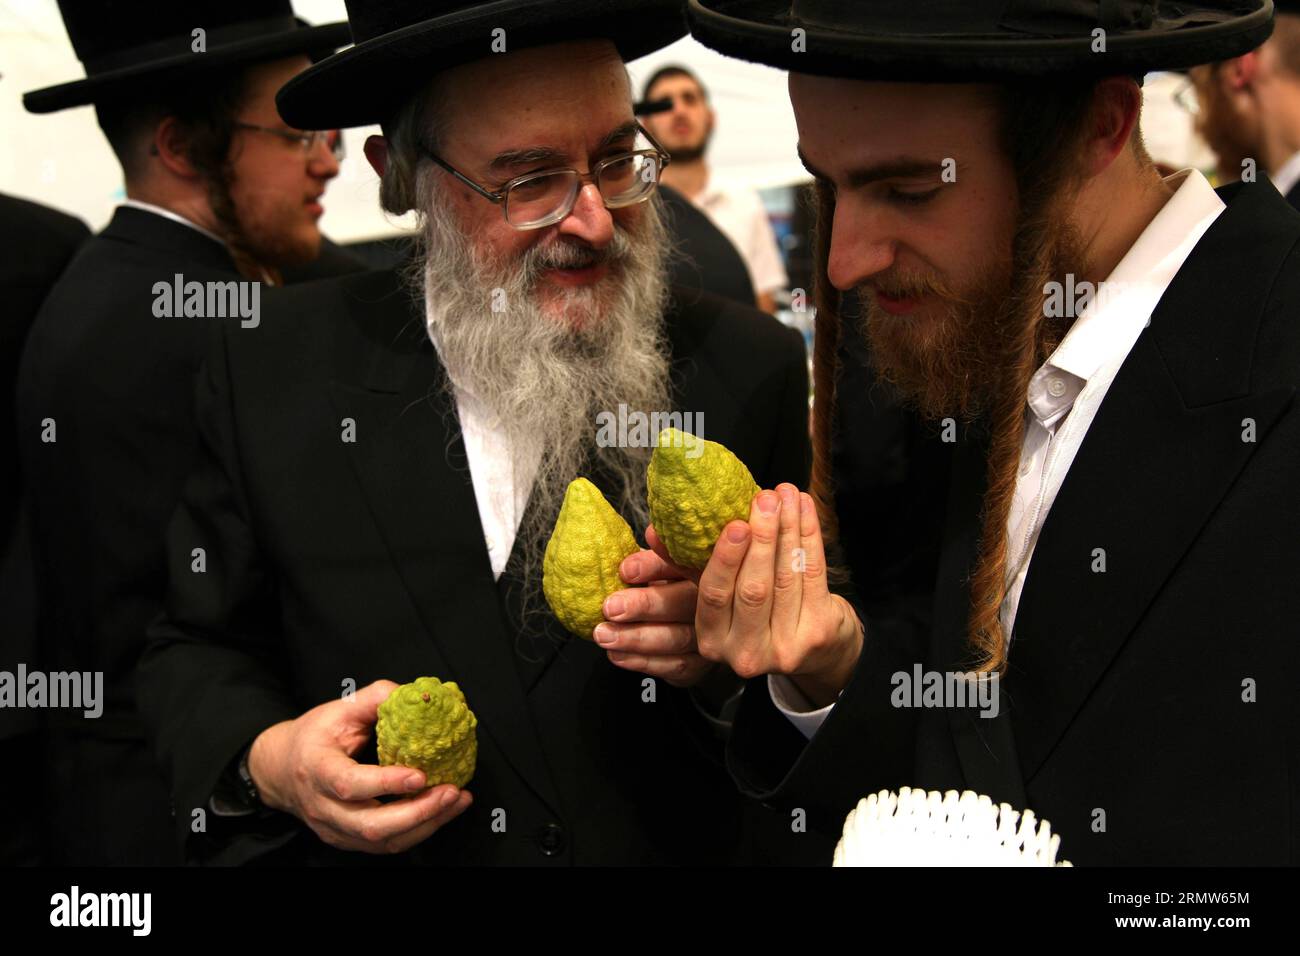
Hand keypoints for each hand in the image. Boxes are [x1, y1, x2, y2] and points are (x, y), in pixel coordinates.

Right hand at [248, 680, 472, 853]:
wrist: (283, 769)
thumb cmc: (315, 735)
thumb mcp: (341, 708)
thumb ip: (378, 698)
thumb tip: (418, 695)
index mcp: (317, 768)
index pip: (349, 784)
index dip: (386, 783)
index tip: (421, 774)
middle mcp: (322, 806)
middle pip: (370, 826)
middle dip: (417, 813)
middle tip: (451, 792)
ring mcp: (334, 829)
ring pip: (382, 842)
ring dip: (426, 824)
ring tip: (457, 801)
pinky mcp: (347, 840)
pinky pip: (386, 845)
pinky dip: (419, 830)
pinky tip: (442, 811)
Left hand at [594, 526, 714, 687]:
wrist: (696, 627)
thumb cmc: (671, 589)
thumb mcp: (662, 570)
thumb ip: (648, 563)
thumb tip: (624, 564)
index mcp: (703, 570)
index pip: (682, 565)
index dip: (653, 567)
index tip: (625, 570)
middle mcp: (712, 603)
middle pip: (683, 603)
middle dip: (644, 605)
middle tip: (611, 607)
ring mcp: (710, 637)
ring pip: (676, 638)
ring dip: (636, 638)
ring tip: (605, 634)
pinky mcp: (701, 665)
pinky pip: (674, 666)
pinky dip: (643, 662)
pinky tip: (617, 655)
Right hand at [686, 483, 863, 707]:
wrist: (813, 648)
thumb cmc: (757, 613)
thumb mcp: (720, 598)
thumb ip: (689, 566)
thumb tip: (653, 532)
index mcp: (712, 640)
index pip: (715, 596)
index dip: (726, 559)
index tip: (735, 524)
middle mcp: (746, 652)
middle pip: (754, 588)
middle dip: (762, 537)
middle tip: (764, 500)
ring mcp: (786, 647)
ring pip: (786, 577)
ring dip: (788, 528)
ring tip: (784, 494)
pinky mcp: (820, 634)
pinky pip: (814, 574)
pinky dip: (810, 535)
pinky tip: (804, 508)